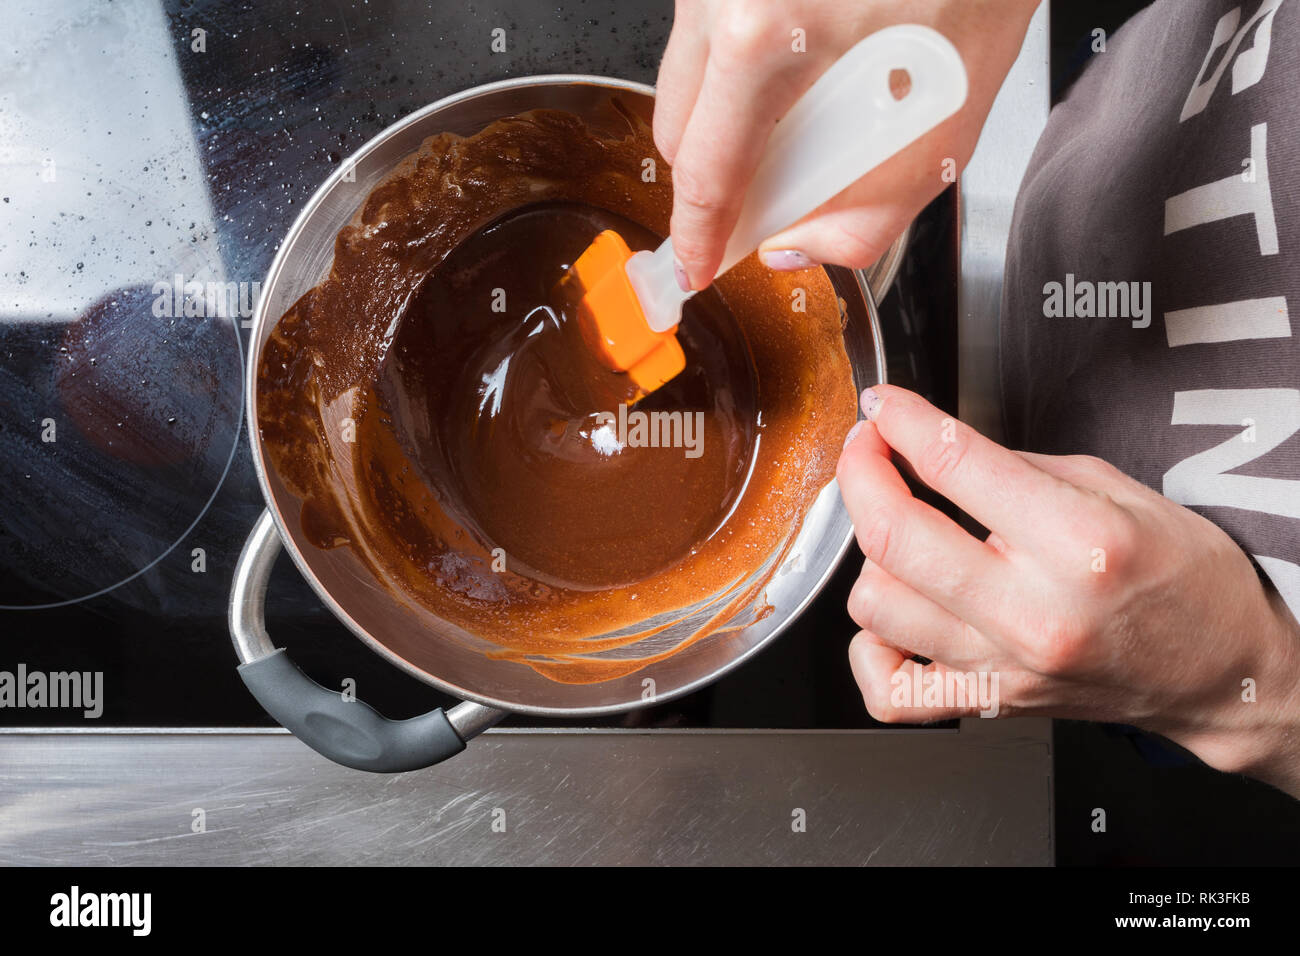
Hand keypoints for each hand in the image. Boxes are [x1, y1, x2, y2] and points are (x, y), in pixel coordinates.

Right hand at [654, 0, 1039, 289]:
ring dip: (727, 116)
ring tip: (807, 110)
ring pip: (686, 80)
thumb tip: (796, 247)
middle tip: (770, 195)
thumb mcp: (940, 133)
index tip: (697, 266)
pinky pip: (708, 35)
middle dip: (714, 176)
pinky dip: (742, 68)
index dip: (698, 236)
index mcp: (764, 37)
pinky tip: (806, 63)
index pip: (705, 172)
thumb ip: (865, 218)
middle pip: (677, 130)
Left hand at [838, 385, 1299, 797]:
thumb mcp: (1116, 487)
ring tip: (897, 533)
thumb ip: (1016, 467)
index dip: (901, 421)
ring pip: (876, 607)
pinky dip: (871, 649)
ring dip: (869, 557)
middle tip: (867, 450)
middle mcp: (1034, 610)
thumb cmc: (1181, 578)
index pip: (954, 464)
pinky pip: (889, 691)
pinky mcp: (989, 702)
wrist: (1222, 672)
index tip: (883, 407)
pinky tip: (894, 616)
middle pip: (895, 537)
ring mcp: (1005, 664)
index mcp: (1077, 541)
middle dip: (861, 474)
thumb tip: (934, 446)